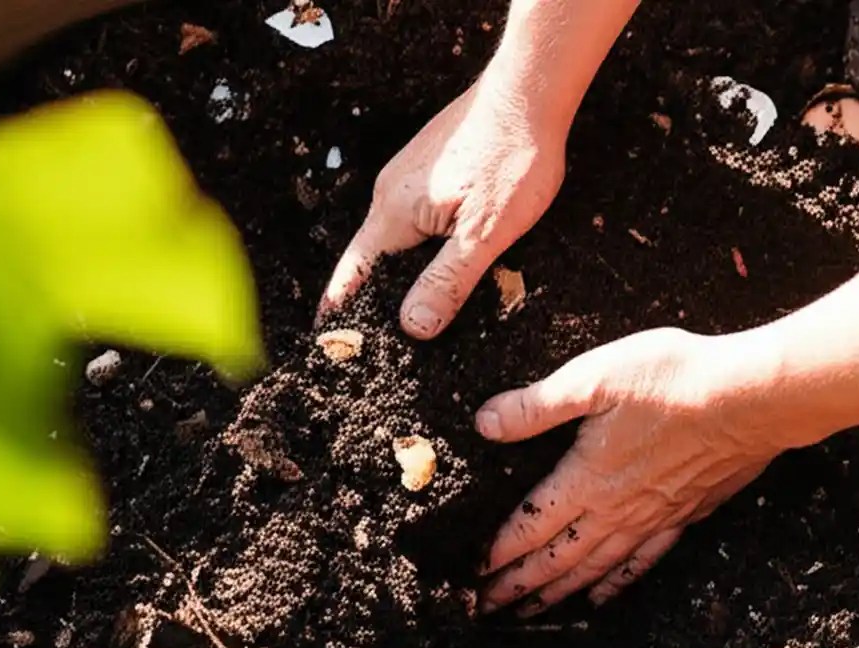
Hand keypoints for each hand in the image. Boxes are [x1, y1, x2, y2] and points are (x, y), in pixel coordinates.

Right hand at [320, 77, 566, 338]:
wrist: (528, 92)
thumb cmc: (512, 159)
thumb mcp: (485, 232)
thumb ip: (448, 280)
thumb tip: (413, 327)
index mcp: (395, 214)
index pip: (355, 273)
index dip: (342, 310)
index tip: (330, 342)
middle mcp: (392, 194)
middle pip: (372, 259)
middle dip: (371, 299)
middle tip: (373, 344)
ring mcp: (410, 177)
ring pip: (396, 239)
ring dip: (397, 274)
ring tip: (400, 314)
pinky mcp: (431, 169)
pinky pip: (415, 219)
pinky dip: (418, 250)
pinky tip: (436, 265)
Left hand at [474, 328, 785, 614]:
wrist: (751, 399)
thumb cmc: (674, 380)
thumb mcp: (594, 377)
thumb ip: (537, 406)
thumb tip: (485, 424)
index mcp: (586, 478)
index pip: (530, 526)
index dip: (498, 553)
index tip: (471, 575)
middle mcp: (616, 509)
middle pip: (556, 559)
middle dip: (517, 586)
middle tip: (485, 609)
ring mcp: (652, 518)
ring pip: (594, 569)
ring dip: (557, 593)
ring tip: (530, 615)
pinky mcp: (685, 515)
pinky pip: (641, 562)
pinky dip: (614, 584)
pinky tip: (602, 596)